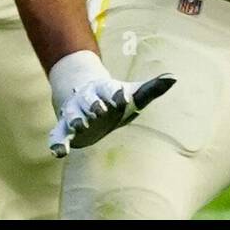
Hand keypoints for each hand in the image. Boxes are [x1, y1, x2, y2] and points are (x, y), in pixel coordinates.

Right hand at [47, 50, 175, 157]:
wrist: (86, 99)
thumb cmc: (115, 99)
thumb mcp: (133, 94)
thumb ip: (151, 89)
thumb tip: (174, 77)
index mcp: (105, 88)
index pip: (111, 89)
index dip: (117, 94)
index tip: (124, 98)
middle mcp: (87, 99)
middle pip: (89, 99)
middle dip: (94, 104)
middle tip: (100, 111)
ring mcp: (74, 113)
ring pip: (72, 114)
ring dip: (76, 119)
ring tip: (81, 126)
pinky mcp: (65, 129)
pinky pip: (57, 135)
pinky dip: (56, 143)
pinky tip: (59, 152)